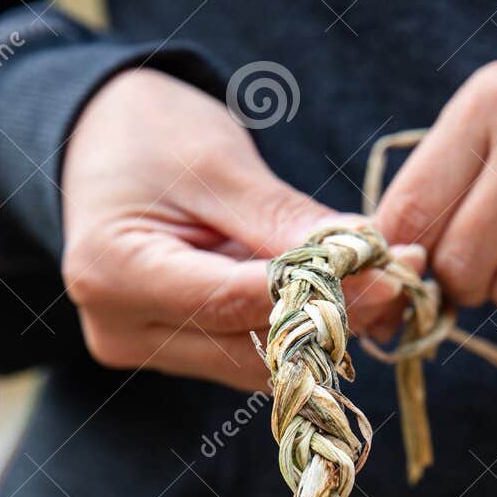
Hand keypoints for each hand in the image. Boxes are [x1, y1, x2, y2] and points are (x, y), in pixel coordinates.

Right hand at [62, 70, 409, 388]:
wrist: (95, 140)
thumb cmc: (147, 133)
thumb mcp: (216, 161)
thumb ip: (281, 220)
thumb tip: (362, 257)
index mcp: (114, 271)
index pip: (233, 301)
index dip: (319, 292)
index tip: (389, 269)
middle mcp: (120, 327)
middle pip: (247, 348)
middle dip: (332, 319)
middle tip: (401, 279)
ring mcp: (143, 348)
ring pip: (254, 363)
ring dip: (322, 332)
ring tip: (379, 285)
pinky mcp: (169, 352)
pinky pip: (245, 354)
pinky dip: (295, 330)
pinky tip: (341, 298)